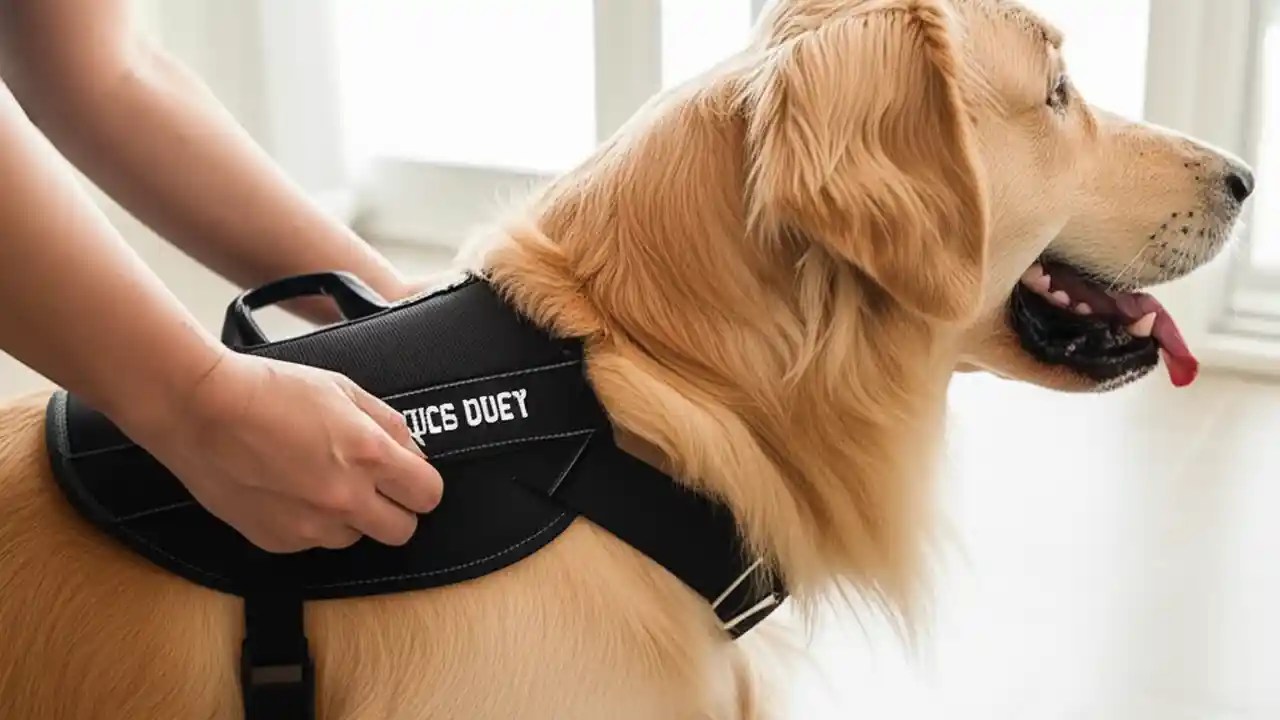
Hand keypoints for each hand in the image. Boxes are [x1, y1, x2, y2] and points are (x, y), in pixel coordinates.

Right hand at [122, 350, 442, 552]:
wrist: (201, 411)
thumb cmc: (269, 391)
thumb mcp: (343, 390)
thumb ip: (388, 425)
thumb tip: (413, 453)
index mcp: (369, 456)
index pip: (428, 495)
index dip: (421, 486)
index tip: (409, 478)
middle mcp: (345, 498)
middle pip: (402, 531)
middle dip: (395, 510)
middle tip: (374, 487)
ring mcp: (310, 526)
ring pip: (355, 538)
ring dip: (350, 518)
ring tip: (320, 482)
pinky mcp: (277, 541)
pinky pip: (313, 542)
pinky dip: (310, 523)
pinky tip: (289, 491)